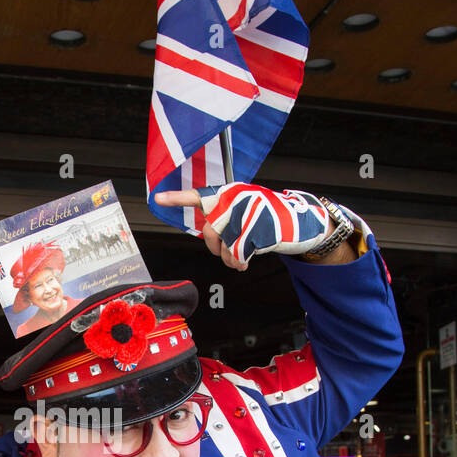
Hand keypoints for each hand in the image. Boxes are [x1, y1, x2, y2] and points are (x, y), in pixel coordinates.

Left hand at [155, 185, 333, 267]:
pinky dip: (241, 262)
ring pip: (224, 247)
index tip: (157, 198)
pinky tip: (248, 259)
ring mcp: (246, 214)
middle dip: (216, 248)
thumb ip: (223, 218)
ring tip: (243, 253)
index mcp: (228, 193)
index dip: (177, 198)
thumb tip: (209, 236)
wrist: (298, 221)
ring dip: (231, 257)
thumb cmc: (266, 219)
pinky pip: (237, 255)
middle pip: (210, 233)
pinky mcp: (256, 230)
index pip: (198, 196)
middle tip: (228, 250)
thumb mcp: (242, 211)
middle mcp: (235, 200)